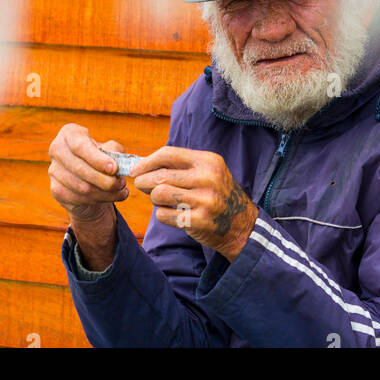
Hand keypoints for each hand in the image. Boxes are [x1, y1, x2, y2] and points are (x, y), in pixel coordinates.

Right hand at [48, 123, 128, 223]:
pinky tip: (110, 196)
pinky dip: (98, 200)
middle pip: (80, 168)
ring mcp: (54, 170)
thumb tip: (117, 163)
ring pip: (81, 186)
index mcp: (69, 133)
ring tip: (120, 189)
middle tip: (121, 183)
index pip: (80, 146)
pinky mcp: (55, 189)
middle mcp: (57, 149)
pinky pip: (78, 198)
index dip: (97, 159)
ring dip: (104, 192)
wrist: (88, 178)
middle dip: (104, 179)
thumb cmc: (100, 158)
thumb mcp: (109, 149)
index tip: (114, 168)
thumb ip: (114, 152)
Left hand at [134, 147, 258, 260]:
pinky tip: (169, 213)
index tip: (136, 169)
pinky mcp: (198, 221)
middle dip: (144, 181)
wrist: (242, 225)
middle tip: (141, 186)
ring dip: (153, 198)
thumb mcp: (208, 172)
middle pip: (160, 175)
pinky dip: (161, 214)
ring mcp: (204, 200)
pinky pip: (163, 215)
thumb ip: (182, 166)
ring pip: (159, 194)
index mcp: (208, 161)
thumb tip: (145, 165)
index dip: (148, 161)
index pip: (168, 154)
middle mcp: (207, 178)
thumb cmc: (218, 195)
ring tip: (159, 200)